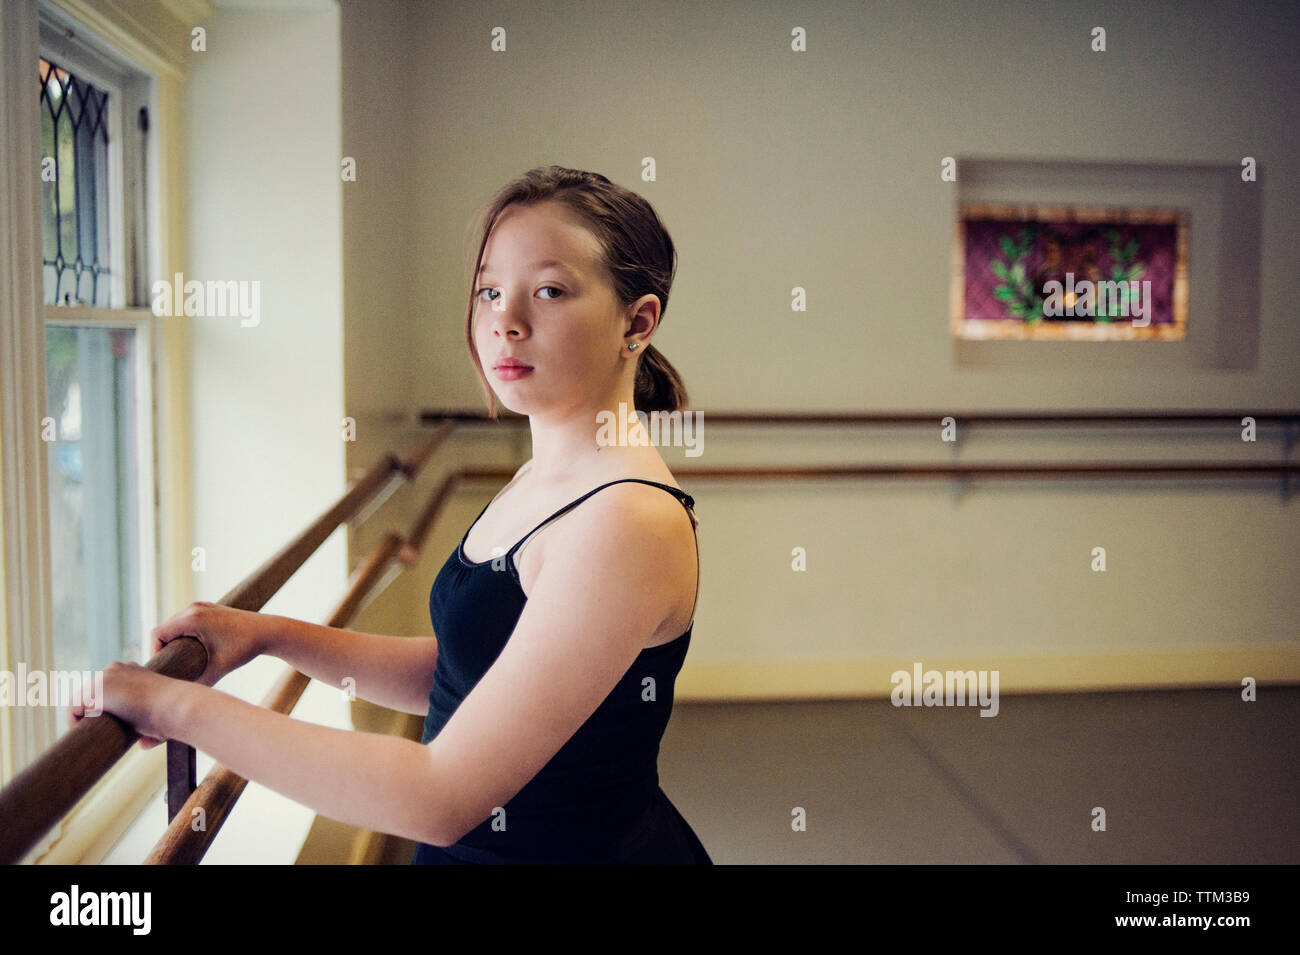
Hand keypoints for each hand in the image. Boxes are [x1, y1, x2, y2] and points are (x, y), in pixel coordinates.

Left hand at [67, 661, 186, 749]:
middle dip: (93, 710)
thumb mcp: (158, 715)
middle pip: (92, 691)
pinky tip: (81, 732)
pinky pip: (74, 708)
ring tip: (90, 733)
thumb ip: (149, 729)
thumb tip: (143, 744)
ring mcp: (104, 677)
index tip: (105, 720)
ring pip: (82, 699)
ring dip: (83, 716)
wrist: (174, 705)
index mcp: (132, 669)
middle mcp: (116, 669)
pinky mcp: (95, 690)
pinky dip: (73, 721)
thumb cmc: (172, 712)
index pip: (108, 684)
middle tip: (96, 730)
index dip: (103, 704)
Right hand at [151, 601, 265, 687]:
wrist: (268, 630)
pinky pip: (184, 620)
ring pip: (173, 624)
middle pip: (163, 629)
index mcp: (192, 619)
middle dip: (162, 649)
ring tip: (176, 662)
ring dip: (171, 641)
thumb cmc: (245, 648)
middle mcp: (193, 608)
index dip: (154, 652)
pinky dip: (182, 634)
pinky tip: (187, 650)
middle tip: (167, 669)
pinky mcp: (207, 608)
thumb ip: (199, 683)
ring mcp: (200, 605)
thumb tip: (181, 700)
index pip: (157, 634)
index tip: (162, 669)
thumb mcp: (219, 668)